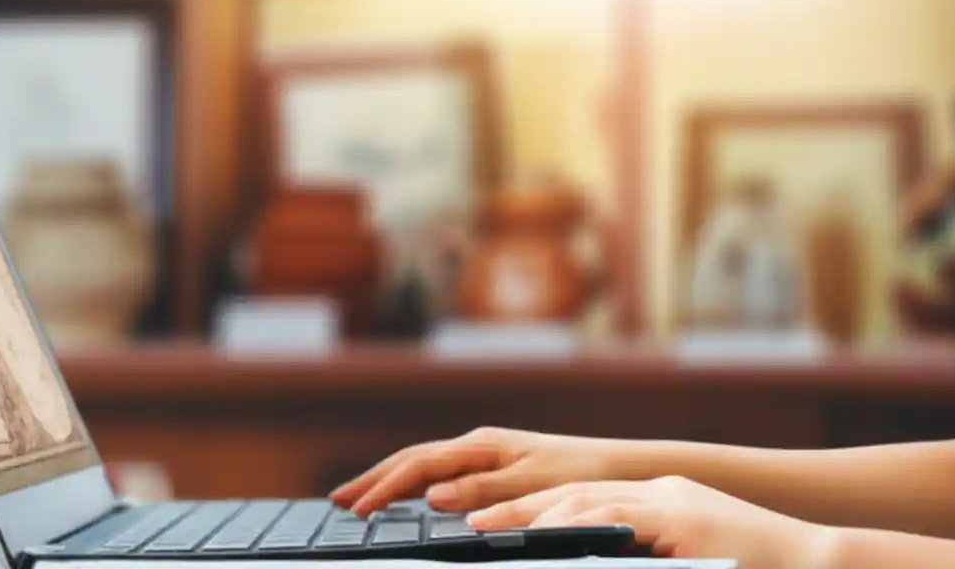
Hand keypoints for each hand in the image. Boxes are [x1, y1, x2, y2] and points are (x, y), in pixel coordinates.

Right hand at [331, 427, 632, 515]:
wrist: (618, 467)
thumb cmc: (580, 475)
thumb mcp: (533, 485)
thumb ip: (482, 490)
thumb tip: (433, 496)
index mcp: (483, 446)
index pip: (420, 465)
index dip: (385, 488)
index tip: (357, 509)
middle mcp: (478, 445)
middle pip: (413, 460)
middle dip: (374, 479)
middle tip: (337, 501)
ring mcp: (484, 454)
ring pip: (424, 466)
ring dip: (389, 481)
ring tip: (357, 500)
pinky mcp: (493, 466)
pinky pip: (441, 474)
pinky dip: (413, 485)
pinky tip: (403, 499)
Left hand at [468, 477, 832, 568]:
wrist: (814, 562)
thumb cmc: (752, 567)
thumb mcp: (686, 561)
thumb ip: (642, 558)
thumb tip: (590, 564)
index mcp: (658, 502)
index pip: (585, 499)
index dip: (536, 509)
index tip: (493, 523)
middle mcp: (658, 492)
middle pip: (574, 492)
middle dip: (520, 506)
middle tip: (471, 519)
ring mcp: (669, 500)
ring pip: (584, 500)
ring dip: (533, 515)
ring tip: (489, 527)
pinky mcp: (680, 515)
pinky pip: (615, 517)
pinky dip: (575, 525)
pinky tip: (544, 536)